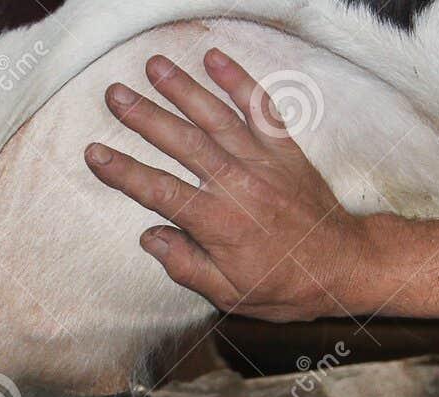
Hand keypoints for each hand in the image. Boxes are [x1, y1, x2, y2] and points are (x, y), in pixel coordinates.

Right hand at [85, 49, 377, 322]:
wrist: (343, 266)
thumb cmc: (283, 286)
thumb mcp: (229, 294)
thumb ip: (186, 266)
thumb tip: (150, 238)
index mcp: (219, 224)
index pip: (160, 192)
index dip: (124, 172)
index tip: (95, 153)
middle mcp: (239, 185)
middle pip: (184, 143)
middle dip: (145, 116)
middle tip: (115, 94)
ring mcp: (264, 162)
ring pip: (217, 117)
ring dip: (183, 89)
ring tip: (154, 65)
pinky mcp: (284, 150)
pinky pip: (260, 109)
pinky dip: (238, 81)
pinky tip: (215, 58)